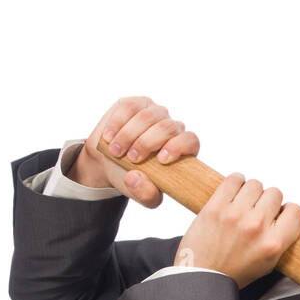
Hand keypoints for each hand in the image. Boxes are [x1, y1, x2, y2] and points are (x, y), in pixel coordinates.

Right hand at [68, 96, 199, 208]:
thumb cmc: (132, 178)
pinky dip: (117, 123)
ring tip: (115, 151)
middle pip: (167, 127)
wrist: (108, 163)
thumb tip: (135, 178)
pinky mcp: (135, 104)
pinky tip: (109, 137)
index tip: (160, 160)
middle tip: (131, 159)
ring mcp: (154, 113)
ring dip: (129, 135)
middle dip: (146, 143)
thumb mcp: (141, 195)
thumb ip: (145, 194)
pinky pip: (129, 107)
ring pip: (147, 116)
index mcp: (182, 149)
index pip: (191, 141)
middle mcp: (172, 128)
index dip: (178, 147)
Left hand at [174, 174, 299, 287]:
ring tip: (243, 205)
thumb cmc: (233, 272)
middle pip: (275, 193)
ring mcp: (235, 215)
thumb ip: (281, 238)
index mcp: (273, 244)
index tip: (278, 215)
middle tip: (257, 213)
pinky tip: (233, 195)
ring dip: (251, 192)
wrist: (203, 277)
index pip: (295, 210)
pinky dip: (235, 183)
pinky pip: (234, 179)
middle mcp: (256, 227)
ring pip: (255, 184)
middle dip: (267, 202)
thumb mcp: (268, 263)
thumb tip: (284, 213)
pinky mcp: (216, 207)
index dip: (287, 211)